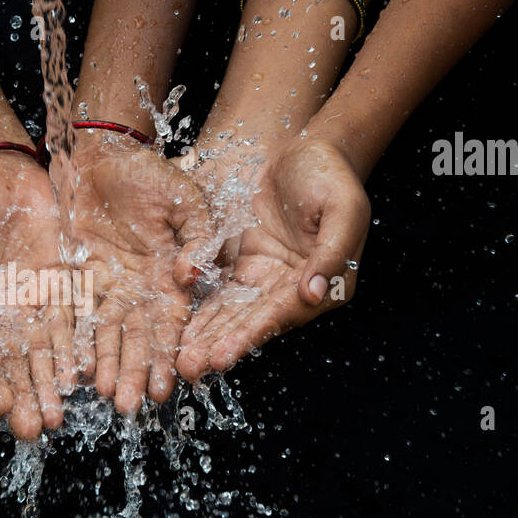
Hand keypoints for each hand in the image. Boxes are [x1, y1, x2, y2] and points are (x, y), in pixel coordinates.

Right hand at [0, 152, 73, 438]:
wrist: (1, 173)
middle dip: (20, 396)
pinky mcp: (58, 285)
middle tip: (29, 430)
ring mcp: (28, 302)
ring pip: (40, 351)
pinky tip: (75, 379)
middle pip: (9, 361)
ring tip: (53, 419)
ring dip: (47, 385)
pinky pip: (67, 322)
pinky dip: (72, 349)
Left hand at [68, 132, 211, 414]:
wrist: (98, 149)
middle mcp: (136, 288)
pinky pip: (69, 312)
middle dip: (133, 372)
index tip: (174, 383)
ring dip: (103, 365)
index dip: (171, 354)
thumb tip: (189, 275)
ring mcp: (103, 284)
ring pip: (102, 333)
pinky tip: (69, 366)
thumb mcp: (185, 197)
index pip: (171, 323)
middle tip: (129, 406)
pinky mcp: (71, 274)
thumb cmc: (148, 170)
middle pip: (135, 338)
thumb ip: (198, 234)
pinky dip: (69, 338)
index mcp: (169, 275)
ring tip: (102, 397)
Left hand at [176, 139, 370, 379]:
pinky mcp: (238, 262)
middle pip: (250, 321)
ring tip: (178, 361)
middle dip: (219, 345)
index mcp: (323, 283)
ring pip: (228, 312)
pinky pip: (214, 288)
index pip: (281, 314)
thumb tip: (314, 294)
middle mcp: (289, 288)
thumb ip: (331, 252)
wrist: (304, 148)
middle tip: (189, 368)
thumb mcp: (343, 209)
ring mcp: (261, 277)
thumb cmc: (332, 175)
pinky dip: (196, 308)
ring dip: (203, 336)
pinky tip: (175, 330)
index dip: (250, 334)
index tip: (223, 354)